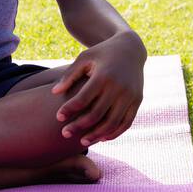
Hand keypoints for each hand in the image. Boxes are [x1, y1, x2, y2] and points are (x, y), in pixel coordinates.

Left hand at [50, 32, 145, 146]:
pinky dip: (115, 133)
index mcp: (103, 76)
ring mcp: (130, 95)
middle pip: (96, 114)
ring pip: (112, 123)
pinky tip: (102, 138)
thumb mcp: (84, 58)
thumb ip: (69, 75)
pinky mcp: (138, 101)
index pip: (83, 99)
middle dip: (79, 126)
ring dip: (96, 135)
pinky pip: (126, 123)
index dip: (69, 110)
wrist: (130, 49)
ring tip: (82, 142)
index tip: (58, 118)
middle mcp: (118, 87)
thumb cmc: (101, 54)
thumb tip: (54, 93)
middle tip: (65, 134)